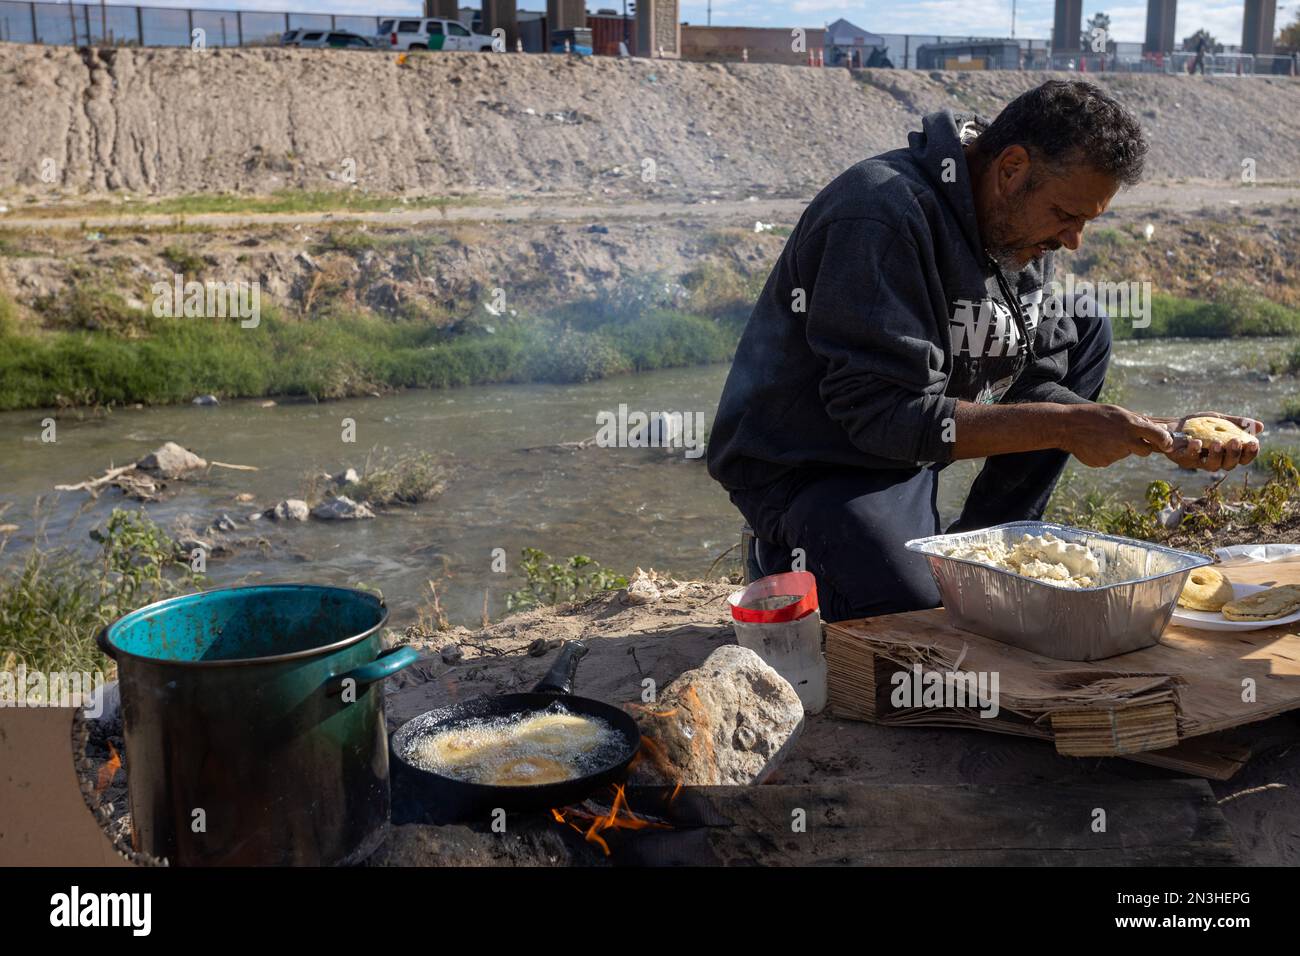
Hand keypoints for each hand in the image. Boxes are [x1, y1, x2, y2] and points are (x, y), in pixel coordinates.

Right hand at [1060, 404, 1174, 467]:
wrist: (1067, 426)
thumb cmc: (1094, 415)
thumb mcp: (1117, 412)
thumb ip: (1137, 421)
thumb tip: (1158, 428)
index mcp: (1131, 425)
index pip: (1160, 437)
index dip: (1166, 442)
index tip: (1167, 444)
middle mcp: (1126, 441)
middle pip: (1145, 451)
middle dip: (1142, 447)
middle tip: (1128, 440)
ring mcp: (1115, 454)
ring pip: (1125, 453)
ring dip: (1119, 448)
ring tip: (1102, 438)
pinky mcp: (1104, 462)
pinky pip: (1111, 459)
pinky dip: (1106, 453)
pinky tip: (1095, 444)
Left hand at [1150, 411, 1262, 471]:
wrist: (1171, 425)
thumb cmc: (1198, 426)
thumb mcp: (1219, 421)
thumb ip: (1237, 424)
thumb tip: (1260, 426)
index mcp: (1225, 453)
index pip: (1242, 458)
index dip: (1249, 454)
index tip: (1254, 443)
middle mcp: (1213, 460)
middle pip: (1228, 465)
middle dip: (1233, 454)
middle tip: (1235, 441)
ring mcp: (1198, 462)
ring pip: (1211, 466)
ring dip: (1216, 455)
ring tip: (1217, 442)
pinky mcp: (1182, 459)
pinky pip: (1189, 458)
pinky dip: (1194, 450)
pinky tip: (1197, 441)